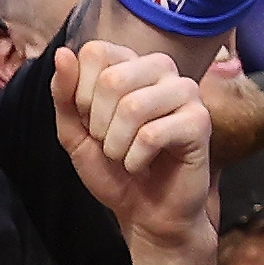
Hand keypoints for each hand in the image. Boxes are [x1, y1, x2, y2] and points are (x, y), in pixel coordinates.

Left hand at [55, 38, 219, 256]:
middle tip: (108, 143)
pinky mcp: (200, 122)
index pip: (97, 52)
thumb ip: (64, 94)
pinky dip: (136, 158)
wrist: (146, 212)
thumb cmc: (113, 169)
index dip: (81, 92)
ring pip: (134, 106)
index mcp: (132, 64)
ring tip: (123, 156)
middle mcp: (162, 70)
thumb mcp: (74, 132)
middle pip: (114, 78)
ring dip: (116, 144)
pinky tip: (141, 164)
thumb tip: (63, 53)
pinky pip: (154, 134)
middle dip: (98, 122)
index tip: (91, 121)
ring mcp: (186, 94)